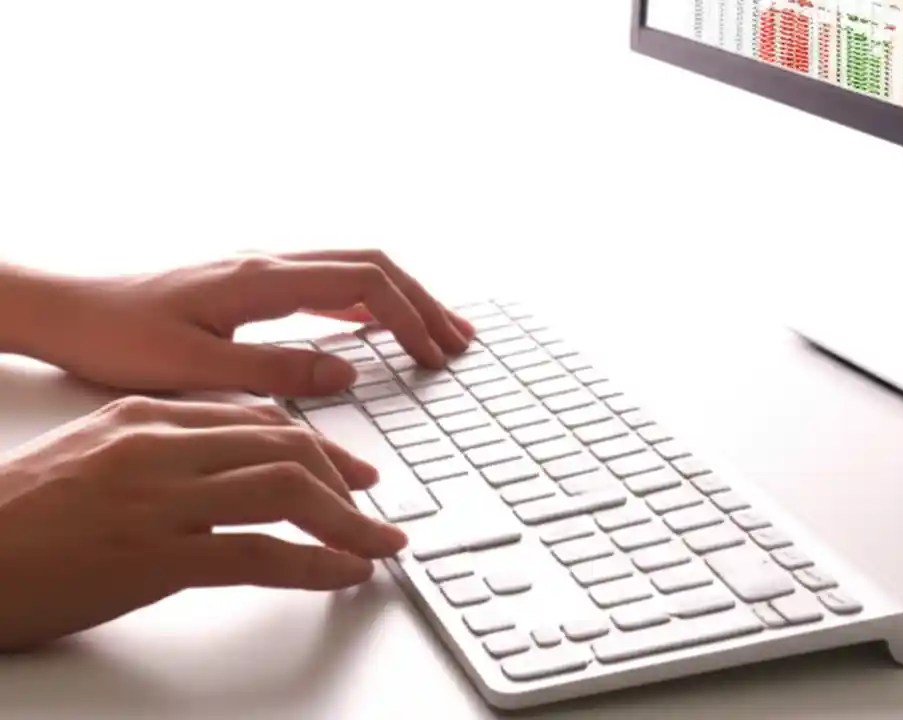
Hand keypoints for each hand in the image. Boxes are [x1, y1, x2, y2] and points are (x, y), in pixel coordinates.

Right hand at [0, 396, 407, 650]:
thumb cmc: (19, 518)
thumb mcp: (93, 458)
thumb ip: (160, 450)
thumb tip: (225, 467)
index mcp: (146, 416)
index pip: (258, 418)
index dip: (317, 445)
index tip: (349, 469)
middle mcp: (160, 445)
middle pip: (283, 445)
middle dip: (344, 477)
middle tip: (376, 507)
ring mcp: (160, 498)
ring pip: (285, 489)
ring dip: (347, 520)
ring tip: (379, 544)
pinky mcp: (155, 555)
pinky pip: (261, 553)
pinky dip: (316, 563)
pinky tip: (344, 573)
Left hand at [25, 249, 474, 396]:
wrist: (68, 311)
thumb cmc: (118, 340)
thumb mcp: (196, 368)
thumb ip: (275, 370)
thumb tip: (350, 371)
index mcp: (262, 280)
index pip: (364, 280)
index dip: (411, 315)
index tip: (436, 355)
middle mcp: (269, 264)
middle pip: (373, 264)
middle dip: (424, 302)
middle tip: (459, 343)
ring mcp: (263, 271)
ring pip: (355, 269)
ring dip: (403, 298)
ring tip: (441, 331)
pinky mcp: (253, 285)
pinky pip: (329, 283)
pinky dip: (370, 302)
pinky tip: (379, 328)